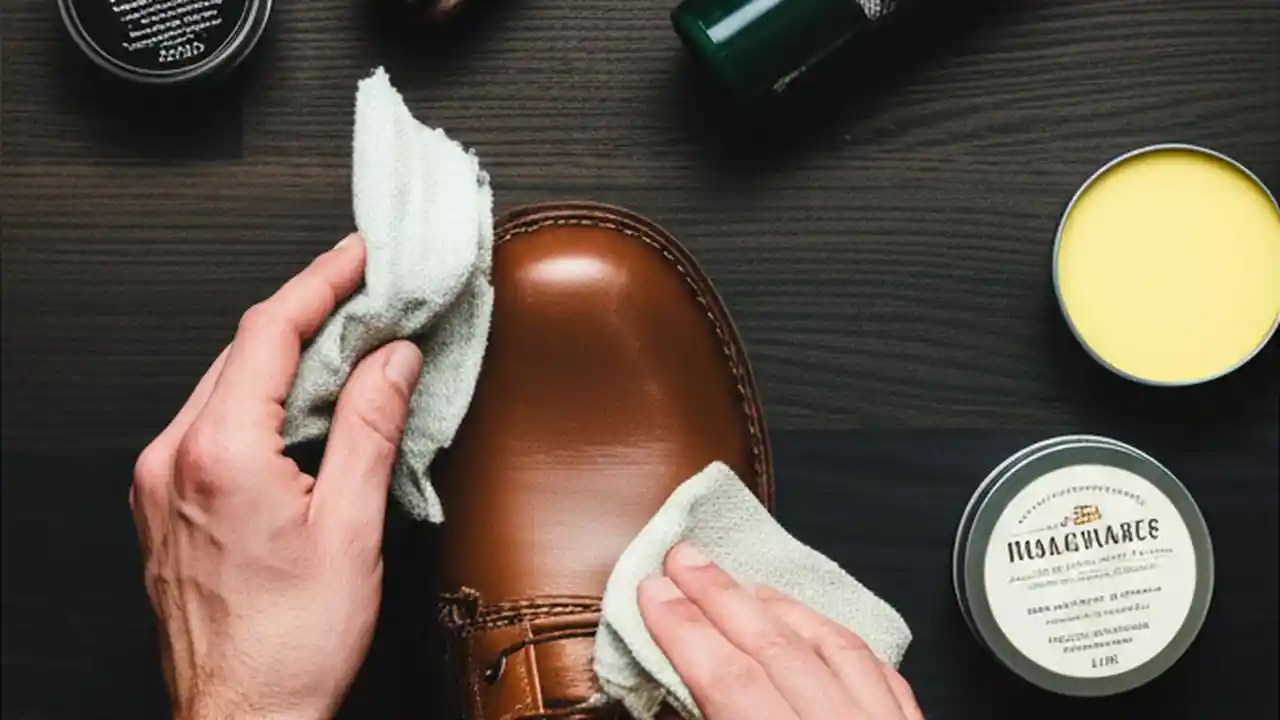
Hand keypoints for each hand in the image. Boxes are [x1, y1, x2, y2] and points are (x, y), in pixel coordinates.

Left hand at [130, 236, 421, 719]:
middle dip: (308, 313)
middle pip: (243, 351)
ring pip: (226, 386)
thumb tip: (392, 358)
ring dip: (285, 359)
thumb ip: (369, 427)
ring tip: (347, 346)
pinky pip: (211, 424)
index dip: (320, 281)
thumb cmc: (293, 644)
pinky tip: (303, 410)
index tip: (360, 254)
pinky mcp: (163, 504)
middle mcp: (173, 457)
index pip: (268, 331)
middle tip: (367, 294)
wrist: (244, 716)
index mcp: (219, 454)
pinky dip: (262, 401)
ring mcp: (159, 482)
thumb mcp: (352, 527)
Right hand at [639, 543, 923, 719]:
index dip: (686, 631)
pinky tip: (815, 626)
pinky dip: (839, 640)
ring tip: (741, 584)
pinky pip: (881, 672)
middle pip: (778, 649)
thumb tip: (678, 689)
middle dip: (723, 597)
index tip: (653, 591)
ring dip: (782, 608)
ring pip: (836, 647)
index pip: (731, 681)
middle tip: (684, 557)